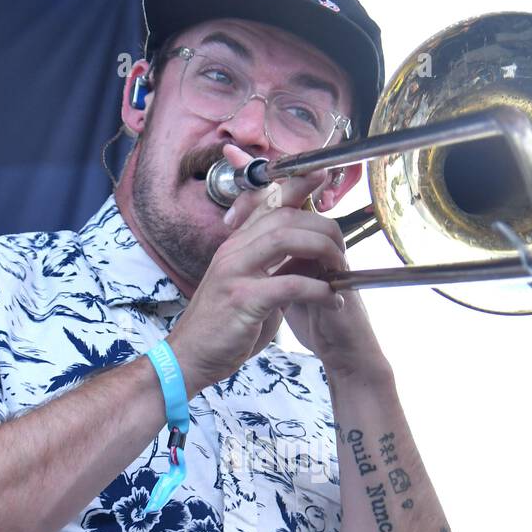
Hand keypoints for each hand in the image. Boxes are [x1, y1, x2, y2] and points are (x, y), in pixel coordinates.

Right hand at [166, 143, 346, 394]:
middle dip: (321, 227)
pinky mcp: (241, 299)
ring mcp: (234, 273)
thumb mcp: (251, 292)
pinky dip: (317, 290)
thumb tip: (306, 265)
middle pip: (284, 217)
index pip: (267, 204)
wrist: (189, 359)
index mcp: (235, 246)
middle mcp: (232, 251)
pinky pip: (289, 284)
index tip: (322, 172)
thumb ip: (275, 273)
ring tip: (339, 269)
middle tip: (342, 249)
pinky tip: (331, 300)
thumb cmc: (222, 330)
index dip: (295, 185)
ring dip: (320, 250)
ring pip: (285, 239)